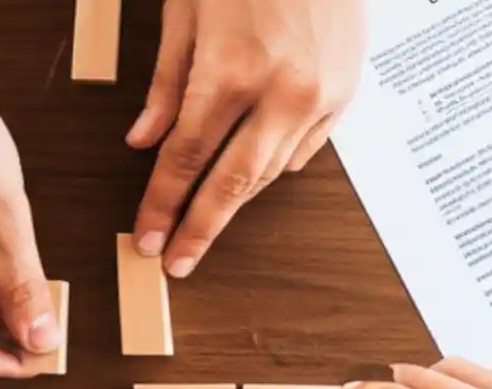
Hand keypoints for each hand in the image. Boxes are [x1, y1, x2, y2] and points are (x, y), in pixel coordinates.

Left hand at [128, 0, 366, 277]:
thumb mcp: (185, 10)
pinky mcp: (346, 89)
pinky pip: (304, 148)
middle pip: (232, 183)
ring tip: (205, 222)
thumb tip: (144, 142)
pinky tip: (250, 170)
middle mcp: (281, 91)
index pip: (187, 158)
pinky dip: (273, 164)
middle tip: (177, 260)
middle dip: (200, 228)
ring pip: (270, 172)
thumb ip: (166, 83)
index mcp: (232, 70)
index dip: (163, 203)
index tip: (147, 235)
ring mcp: (320, 94)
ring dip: (235, 200)